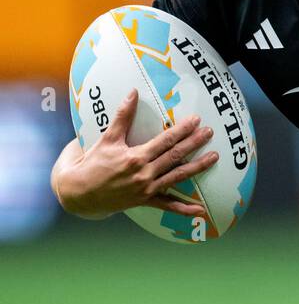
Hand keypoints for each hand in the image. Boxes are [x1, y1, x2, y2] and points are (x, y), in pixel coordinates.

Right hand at [54, 89, 216, 218]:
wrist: (78, 192)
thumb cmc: (92, 163)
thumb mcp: (107, 139)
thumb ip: (122, 116)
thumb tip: (133, 93)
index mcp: (136, 157)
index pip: (165, 141)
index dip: (182, 130)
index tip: (196, 120)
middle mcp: (144, 173)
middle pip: (175, 156)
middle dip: (194, 143)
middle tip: (211, 132)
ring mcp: (146, 189)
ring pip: (177, 177)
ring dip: (197, 168)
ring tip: (214, 157)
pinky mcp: (145, 201)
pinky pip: (167, 206)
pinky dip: (184, 209)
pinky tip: (201, 210)